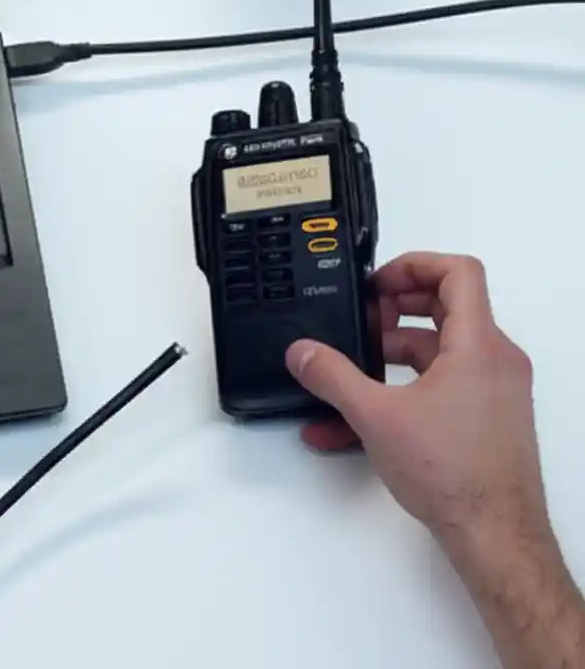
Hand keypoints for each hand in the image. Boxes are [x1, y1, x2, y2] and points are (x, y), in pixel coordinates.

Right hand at [285, 252, 584, 668]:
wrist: (493, 532)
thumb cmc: (455, 474)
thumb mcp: (376, 417)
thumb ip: (332, 377)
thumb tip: (304, 353)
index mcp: (478, 345)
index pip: (457, 272)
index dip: (413, 265)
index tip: (377, 283)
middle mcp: (494, 361)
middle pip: (447, 307)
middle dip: (394, 311)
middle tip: (361, 320)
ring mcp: (493, 390)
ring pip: (439, 351)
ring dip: (392, 353)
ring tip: (351, 369)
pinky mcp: (485, 417)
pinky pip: (440, 387)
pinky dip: (402, 390)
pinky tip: (356, 421)